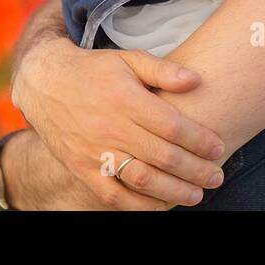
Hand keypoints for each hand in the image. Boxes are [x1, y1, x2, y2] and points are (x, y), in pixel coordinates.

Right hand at [11, 35, 227, 208]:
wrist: (46, 84)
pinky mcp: (82, 169)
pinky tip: (161, 206)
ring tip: (197, 194)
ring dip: (174, 191)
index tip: (219, 147)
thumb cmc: (96, 70)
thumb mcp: (128, 58)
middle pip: (163, 156)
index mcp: (126, 99)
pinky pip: (114, 195)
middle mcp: (111, 128)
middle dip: (196, 170)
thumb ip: (163, 69)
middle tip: (217, 176)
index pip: (173, 126)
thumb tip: (196, 80)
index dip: (200, 140)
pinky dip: (139, 205)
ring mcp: (95, 152)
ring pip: (142, 180)